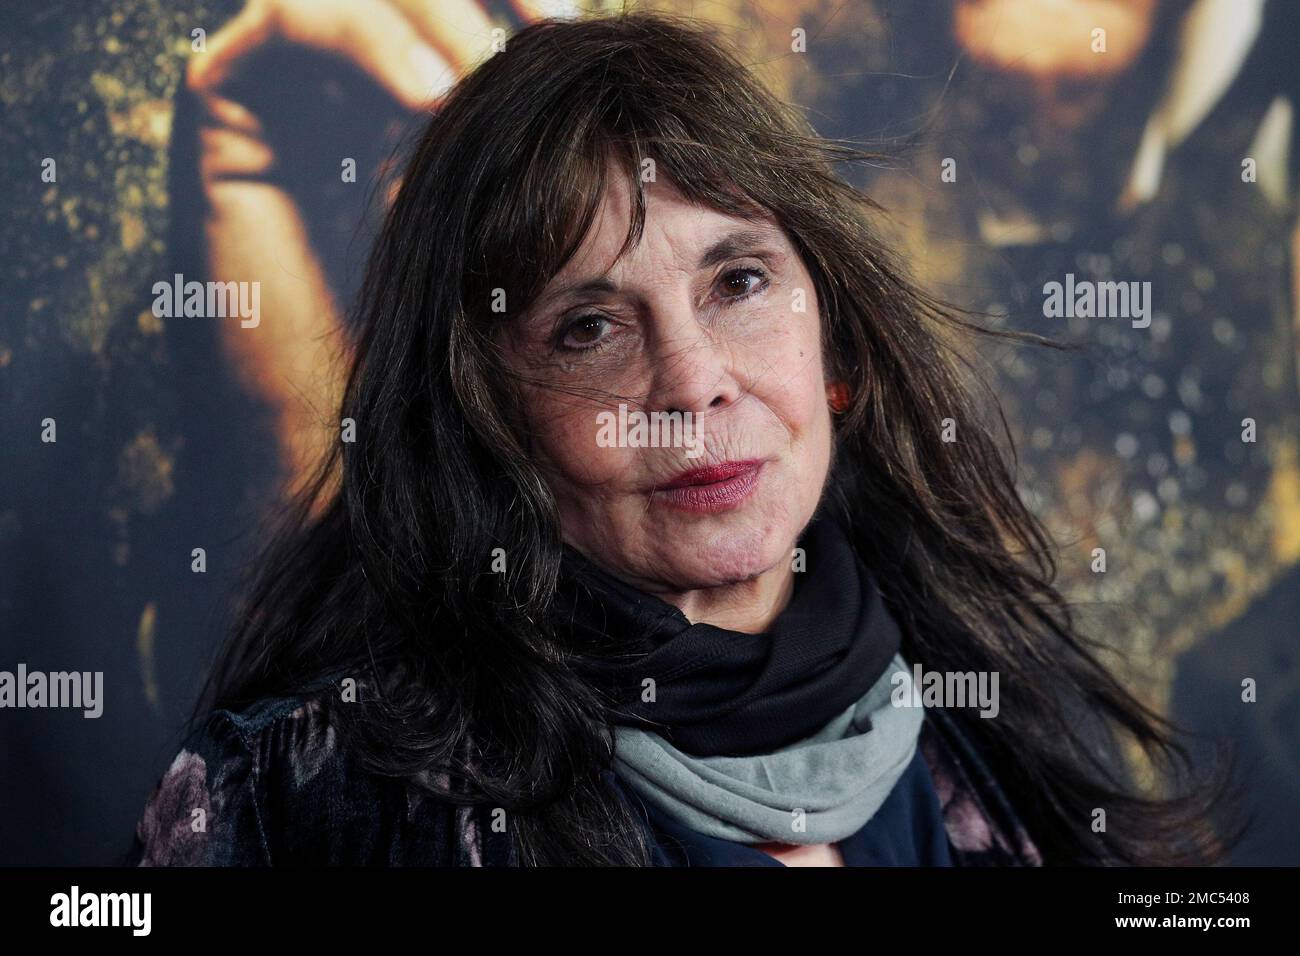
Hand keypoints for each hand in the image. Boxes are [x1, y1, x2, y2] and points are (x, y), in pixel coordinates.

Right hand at [181, 0, 550, 494]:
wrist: (329, 419)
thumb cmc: (421, 337)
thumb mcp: (489, 213)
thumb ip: (506, 129)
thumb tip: (569, 40)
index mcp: (392, 95)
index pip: (448, 8)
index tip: (567, 21)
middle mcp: (332, 78)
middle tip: (543, 30)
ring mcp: (276, 85)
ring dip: (431, 17)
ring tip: (483, 78)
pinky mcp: (222, 101)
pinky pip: (287, 16)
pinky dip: (364, 37)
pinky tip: (429, 96)